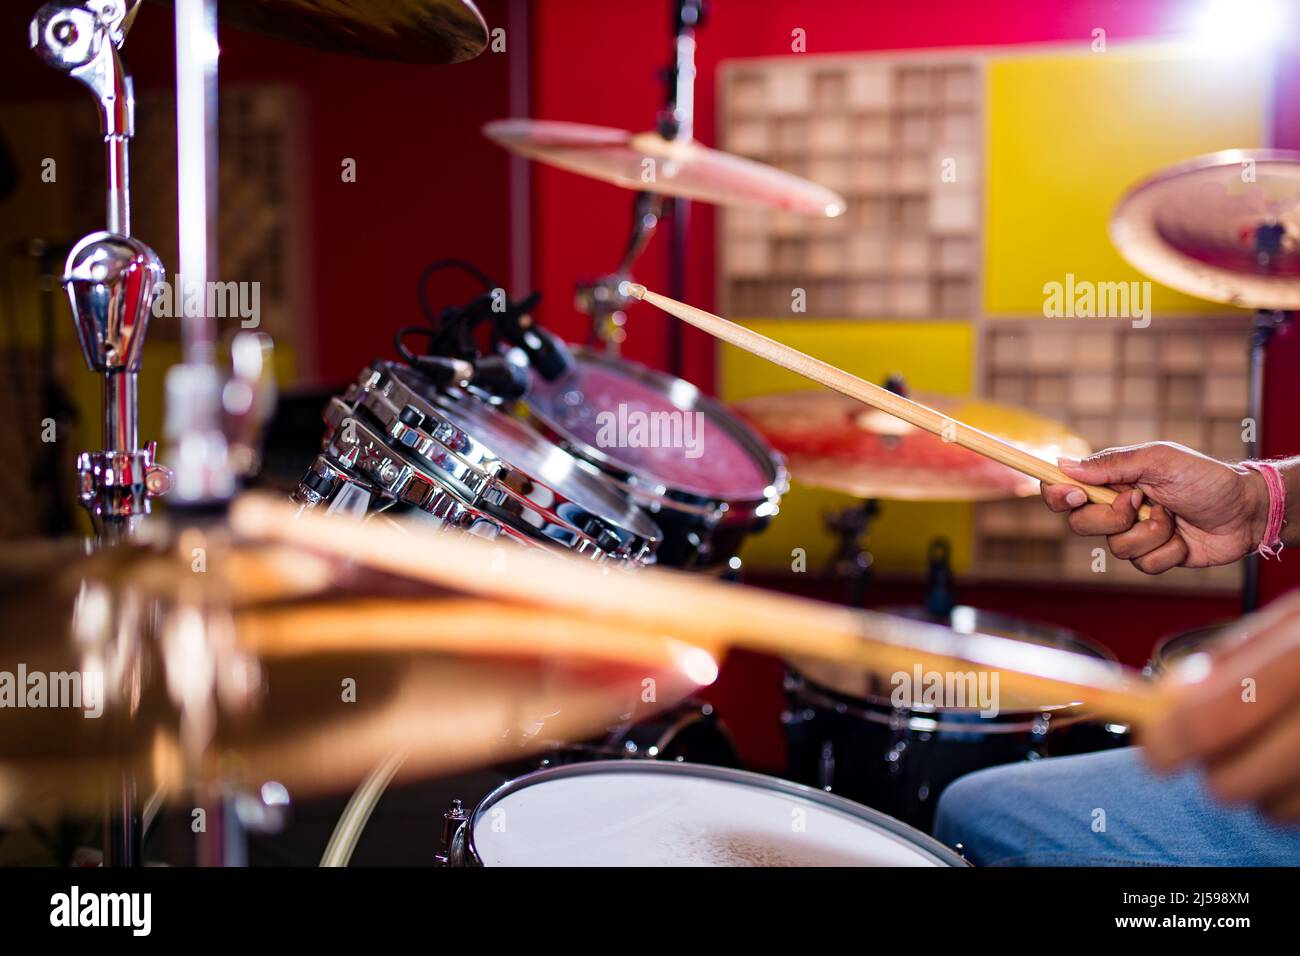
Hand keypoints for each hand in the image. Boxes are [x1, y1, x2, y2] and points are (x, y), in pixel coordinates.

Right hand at [1041, 441, 1268, 573]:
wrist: (1244, 511)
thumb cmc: (1204, 478)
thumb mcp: (1157, 460)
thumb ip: (1111, 464)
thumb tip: (1064, 465)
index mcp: (1111, 480)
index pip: (1064, 487)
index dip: (1057, 494)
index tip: (1075, 494)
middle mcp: (1116, 508)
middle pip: (1080, 524)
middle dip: (1113, 518)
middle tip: (1141, 502)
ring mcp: (1133, 534)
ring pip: (1115, 548)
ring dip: (1151, 533)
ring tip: (1173, 517)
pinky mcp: (1152, 557)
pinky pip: (1143, 564)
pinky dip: (1168, 551)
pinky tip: (1183, 538)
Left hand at [1143, 594, 1299, 821]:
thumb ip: (1236, 656)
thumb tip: (1170, 694)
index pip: (1215, 718)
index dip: (1170, 740)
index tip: (1155, 751)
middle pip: (1235, 781)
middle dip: (1215, 772)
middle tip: (1219, 751)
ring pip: (1274, 809)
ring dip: (1262, 789)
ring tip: (1280, 746)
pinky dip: (1299, 796)